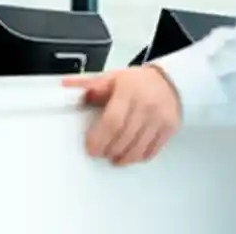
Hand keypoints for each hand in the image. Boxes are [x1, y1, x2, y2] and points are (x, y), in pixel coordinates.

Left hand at [63, 66, 181, 165]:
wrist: (169, 81)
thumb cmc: (137, 82)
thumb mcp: (111, 77)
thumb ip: (88, 83)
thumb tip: (65, 84)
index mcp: (128, 90)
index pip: (112, 121)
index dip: (99, 138)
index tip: (91, 147)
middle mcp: (146, 105)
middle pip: (124, 138)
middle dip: (108, 150)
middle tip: (100, 152)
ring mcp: (160, 118)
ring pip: (138, 149)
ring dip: (122, 158)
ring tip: (114, 156)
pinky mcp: (169, 129)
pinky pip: (151, 151)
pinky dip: (138, 157)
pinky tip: (130, 154)